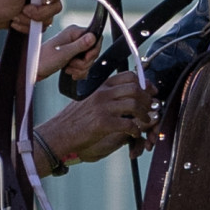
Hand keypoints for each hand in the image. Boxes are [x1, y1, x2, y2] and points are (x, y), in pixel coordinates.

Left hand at [0, 0, 63, 33]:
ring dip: (30, 21)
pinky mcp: (34, 17)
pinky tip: (15, 21)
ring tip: (16, 15)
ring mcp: (37, 5)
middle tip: (24, 10)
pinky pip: (40, 26)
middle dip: (39, 12)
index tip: (43, 0)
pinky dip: (27, 27)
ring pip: (48, 18)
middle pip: (55, 4)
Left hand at [38, 25, 98, 79]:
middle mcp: (75, 38)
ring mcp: (74, 48)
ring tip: (68, 68)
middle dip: (85, 62)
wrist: (33, 70)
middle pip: (93, 51)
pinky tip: (69, 72)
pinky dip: (78, 71)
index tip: (86, 57)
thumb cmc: (43, 60)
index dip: (93, 50)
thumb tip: (93, 37)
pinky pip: (84, 66)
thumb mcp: (64, 53)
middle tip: (73, 63)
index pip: (96, 37)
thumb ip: (80, 45)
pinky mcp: (72, 57)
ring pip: (89, 60)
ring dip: (80, 68)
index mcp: (74, 32)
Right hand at [40, 71, 156, 163]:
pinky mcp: (103, 123)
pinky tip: (134, 133)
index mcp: (101, 86)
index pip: (129, 76)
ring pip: (134, 104)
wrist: (58, 133)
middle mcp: (103, 93)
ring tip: (145, 121)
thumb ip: (106, 94)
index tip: (151, 91)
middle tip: (151, 108)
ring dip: (145, 114)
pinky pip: (128, 124)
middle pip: (135, 89)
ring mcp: (102, 107)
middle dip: (148, 99)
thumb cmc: (74, 119)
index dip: (145, 83)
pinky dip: (136, 129)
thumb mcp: (90, 99)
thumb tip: (126, 93)